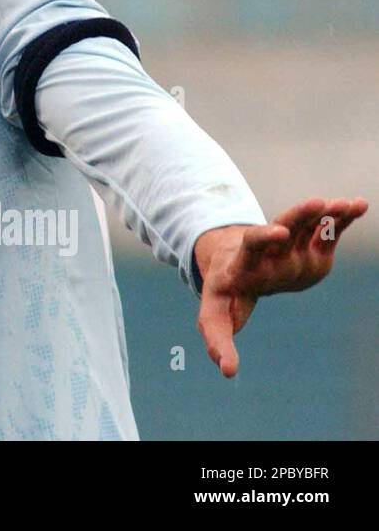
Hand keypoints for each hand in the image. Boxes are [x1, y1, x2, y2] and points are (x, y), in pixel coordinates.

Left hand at [194, 197, 367, 377]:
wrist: (235, 267)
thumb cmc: (225, 295)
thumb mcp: (215, 317)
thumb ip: (218, 340)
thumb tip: (227, 371)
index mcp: (245, 263)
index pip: (252, 246)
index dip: (264, 237)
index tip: (277, 233)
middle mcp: (267, 249)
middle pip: (282, 227)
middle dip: (299, 216)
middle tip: (316, 203)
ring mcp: (288, 243)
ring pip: (305, 223)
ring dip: (325, 213)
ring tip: (344, 204)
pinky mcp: (306, 244)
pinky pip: (324, 228)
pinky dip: (340, 218)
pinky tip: (358, 206)